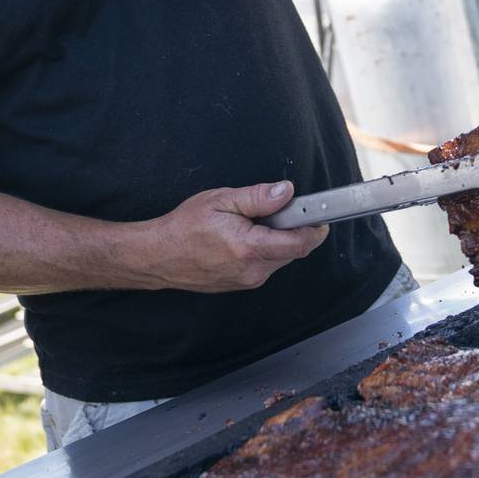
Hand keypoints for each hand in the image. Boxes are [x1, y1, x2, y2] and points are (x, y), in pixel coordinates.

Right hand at [143, 181, 328, 292]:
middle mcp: (252, 271)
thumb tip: (287, 192)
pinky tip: (243, 238)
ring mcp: (247, 281)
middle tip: (276, 211)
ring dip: (276, 240)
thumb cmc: (185, 226)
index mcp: (249, 249)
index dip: (314, 228)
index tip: (320, 214)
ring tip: (250, 225)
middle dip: (293, 230)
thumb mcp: (222, 200)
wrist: (158, 255)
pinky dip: (263, 250)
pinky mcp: (242, 284)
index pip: (300, 244)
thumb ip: (258, 197)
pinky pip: (265, 265)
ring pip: (280, 258)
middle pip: (293, 251)